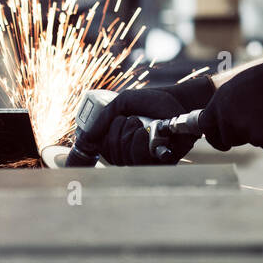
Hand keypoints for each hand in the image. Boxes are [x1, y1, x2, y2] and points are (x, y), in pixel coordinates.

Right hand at [80, 75, 215, 164]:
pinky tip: (143, 132)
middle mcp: (135, 154)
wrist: (177, 99)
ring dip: (128, 138)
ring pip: (127, 160)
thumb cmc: (152, 101)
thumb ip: (103, 119)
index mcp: (123, 143)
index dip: (104, 141)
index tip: (114, 123)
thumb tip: (86, 139)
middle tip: (131, 119)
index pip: (105, 153)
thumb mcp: (122, 104)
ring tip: (138, 124)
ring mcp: (149, 158)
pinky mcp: (164, 160)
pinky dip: (139, 145)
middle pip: (114, 157)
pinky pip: (144, 162)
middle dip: (117, 135)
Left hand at [198, 36, 262, 151]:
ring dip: (262, 134)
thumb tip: (224, 121)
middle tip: (257, 123)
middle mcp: (230, 118)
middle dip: (241, 136)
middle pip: (230, 139)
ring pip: (252, 142)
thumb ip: (228, 103)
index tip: (220, 140)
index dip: (213, 136)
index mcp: (220, 102)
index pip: (206, 126)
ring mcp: (248, 129)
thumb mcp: (240, 84)